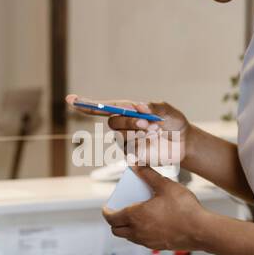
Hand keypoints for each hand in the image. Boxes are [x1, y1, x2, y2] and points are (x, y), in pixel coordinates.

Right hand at [65, 94, 188, 167]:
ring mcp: (126, 141)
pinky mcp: (132, 155)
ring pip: (122, 137)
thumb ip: (154, 107)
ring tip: (155, 132)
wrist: (183, 143)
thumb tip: (139, 106)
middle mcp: (123, 125)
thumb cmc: (174, 123)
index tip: (70, 99)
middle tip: (147, 123)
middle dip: (129, 122)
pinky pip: (131, 150)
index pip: (102, 107)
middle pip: (113, 122)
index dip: (85, 104)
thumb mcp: (168, 111)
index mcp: (127, 110)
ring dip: (139, 134)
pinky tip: (153, 142)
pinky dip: (143, 146)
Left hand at [102, 164, 208, 250]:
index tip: (107, 207)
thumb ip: (148, 175)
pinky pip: (141, 241)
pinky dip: (139, 233)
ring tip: (135, 216)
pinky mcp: (158, 246)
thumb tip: (135, 164)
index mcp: (135, 216)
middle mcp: (138, 232)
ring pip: (128, 237)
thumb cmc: (184, 208)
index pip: (111, 218)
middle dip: (114, 221)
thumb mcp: (165, 185)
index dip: (106, 211)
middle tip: (119, 211)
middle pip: (116, 230)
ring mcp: (147, 241)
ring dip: (126, 228)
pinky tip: (151, 223)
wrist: (202, 230)